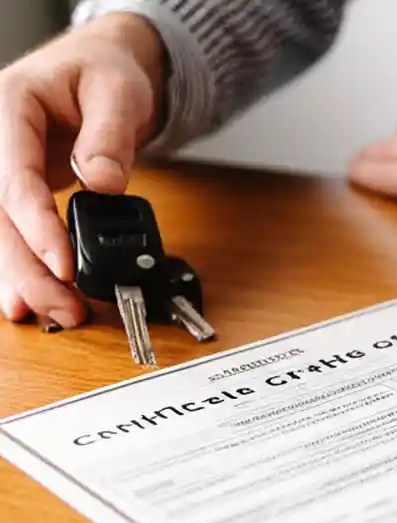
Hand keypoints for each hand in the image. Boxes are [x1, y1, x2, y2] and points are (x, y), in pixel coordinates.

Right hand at [0, 14, 164, 326]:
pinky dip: (19, 268)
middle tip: (65, 306)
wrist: (98, 68)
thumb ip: (110, 136)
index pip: (15, 177)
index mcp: (9, 106)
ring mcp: (0, 168)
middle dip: (29, 267)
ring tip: (56, 313)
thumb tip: (104, 182)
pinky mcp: (12, 192)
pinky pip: (8, 233)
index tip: (64, 264)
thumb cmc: (105, 72)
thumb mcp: (118, 91)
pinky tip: (26, 301)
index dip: (37, 226)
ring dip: (23, 278)